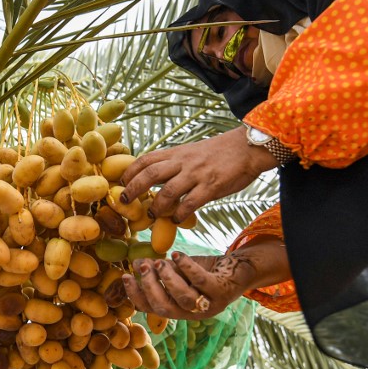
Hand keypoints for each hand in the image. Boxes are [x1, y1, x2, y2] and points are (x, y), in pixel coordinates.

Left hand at [119, 126, 277, 220]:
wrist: (248, 148)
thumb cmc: (219, 153)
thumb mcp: (192, 152)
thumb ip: (175, 165)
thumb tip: (157, 181)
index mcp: (176, 153)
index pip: (145, 159)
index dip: (129, 172)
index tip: (119, 183)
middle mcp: (183, 162)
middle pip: (149, 174)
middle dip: (133, 189)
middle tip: (123, 202)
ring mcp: (197, 174)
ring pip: (167, 191)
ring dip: (156, 206)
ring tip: (150, 215)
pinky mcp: (212, 186)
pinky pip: (190, 203)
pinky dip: (179, 214)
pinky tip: (176, 220)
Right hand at [122, 253, 257, 319]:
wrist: (238, 269)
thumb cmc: (205, 271)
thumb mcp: (180, 271)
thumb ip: (160, 270)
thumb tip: (135, 263)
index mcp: (179, 309)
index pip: (152, 308)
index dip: (137, 295)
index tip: (124, 276)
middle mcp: (193, 312)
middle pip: (165, 308)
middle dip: (150, 288)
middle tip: (143, 267)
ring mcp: (209, 304)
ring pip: (184, 299)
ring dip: (168, 279)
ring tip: (160, 262)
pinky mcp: (222, 292)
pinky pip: (202, 282)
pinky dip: (187, 268)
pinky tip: (177, 255)